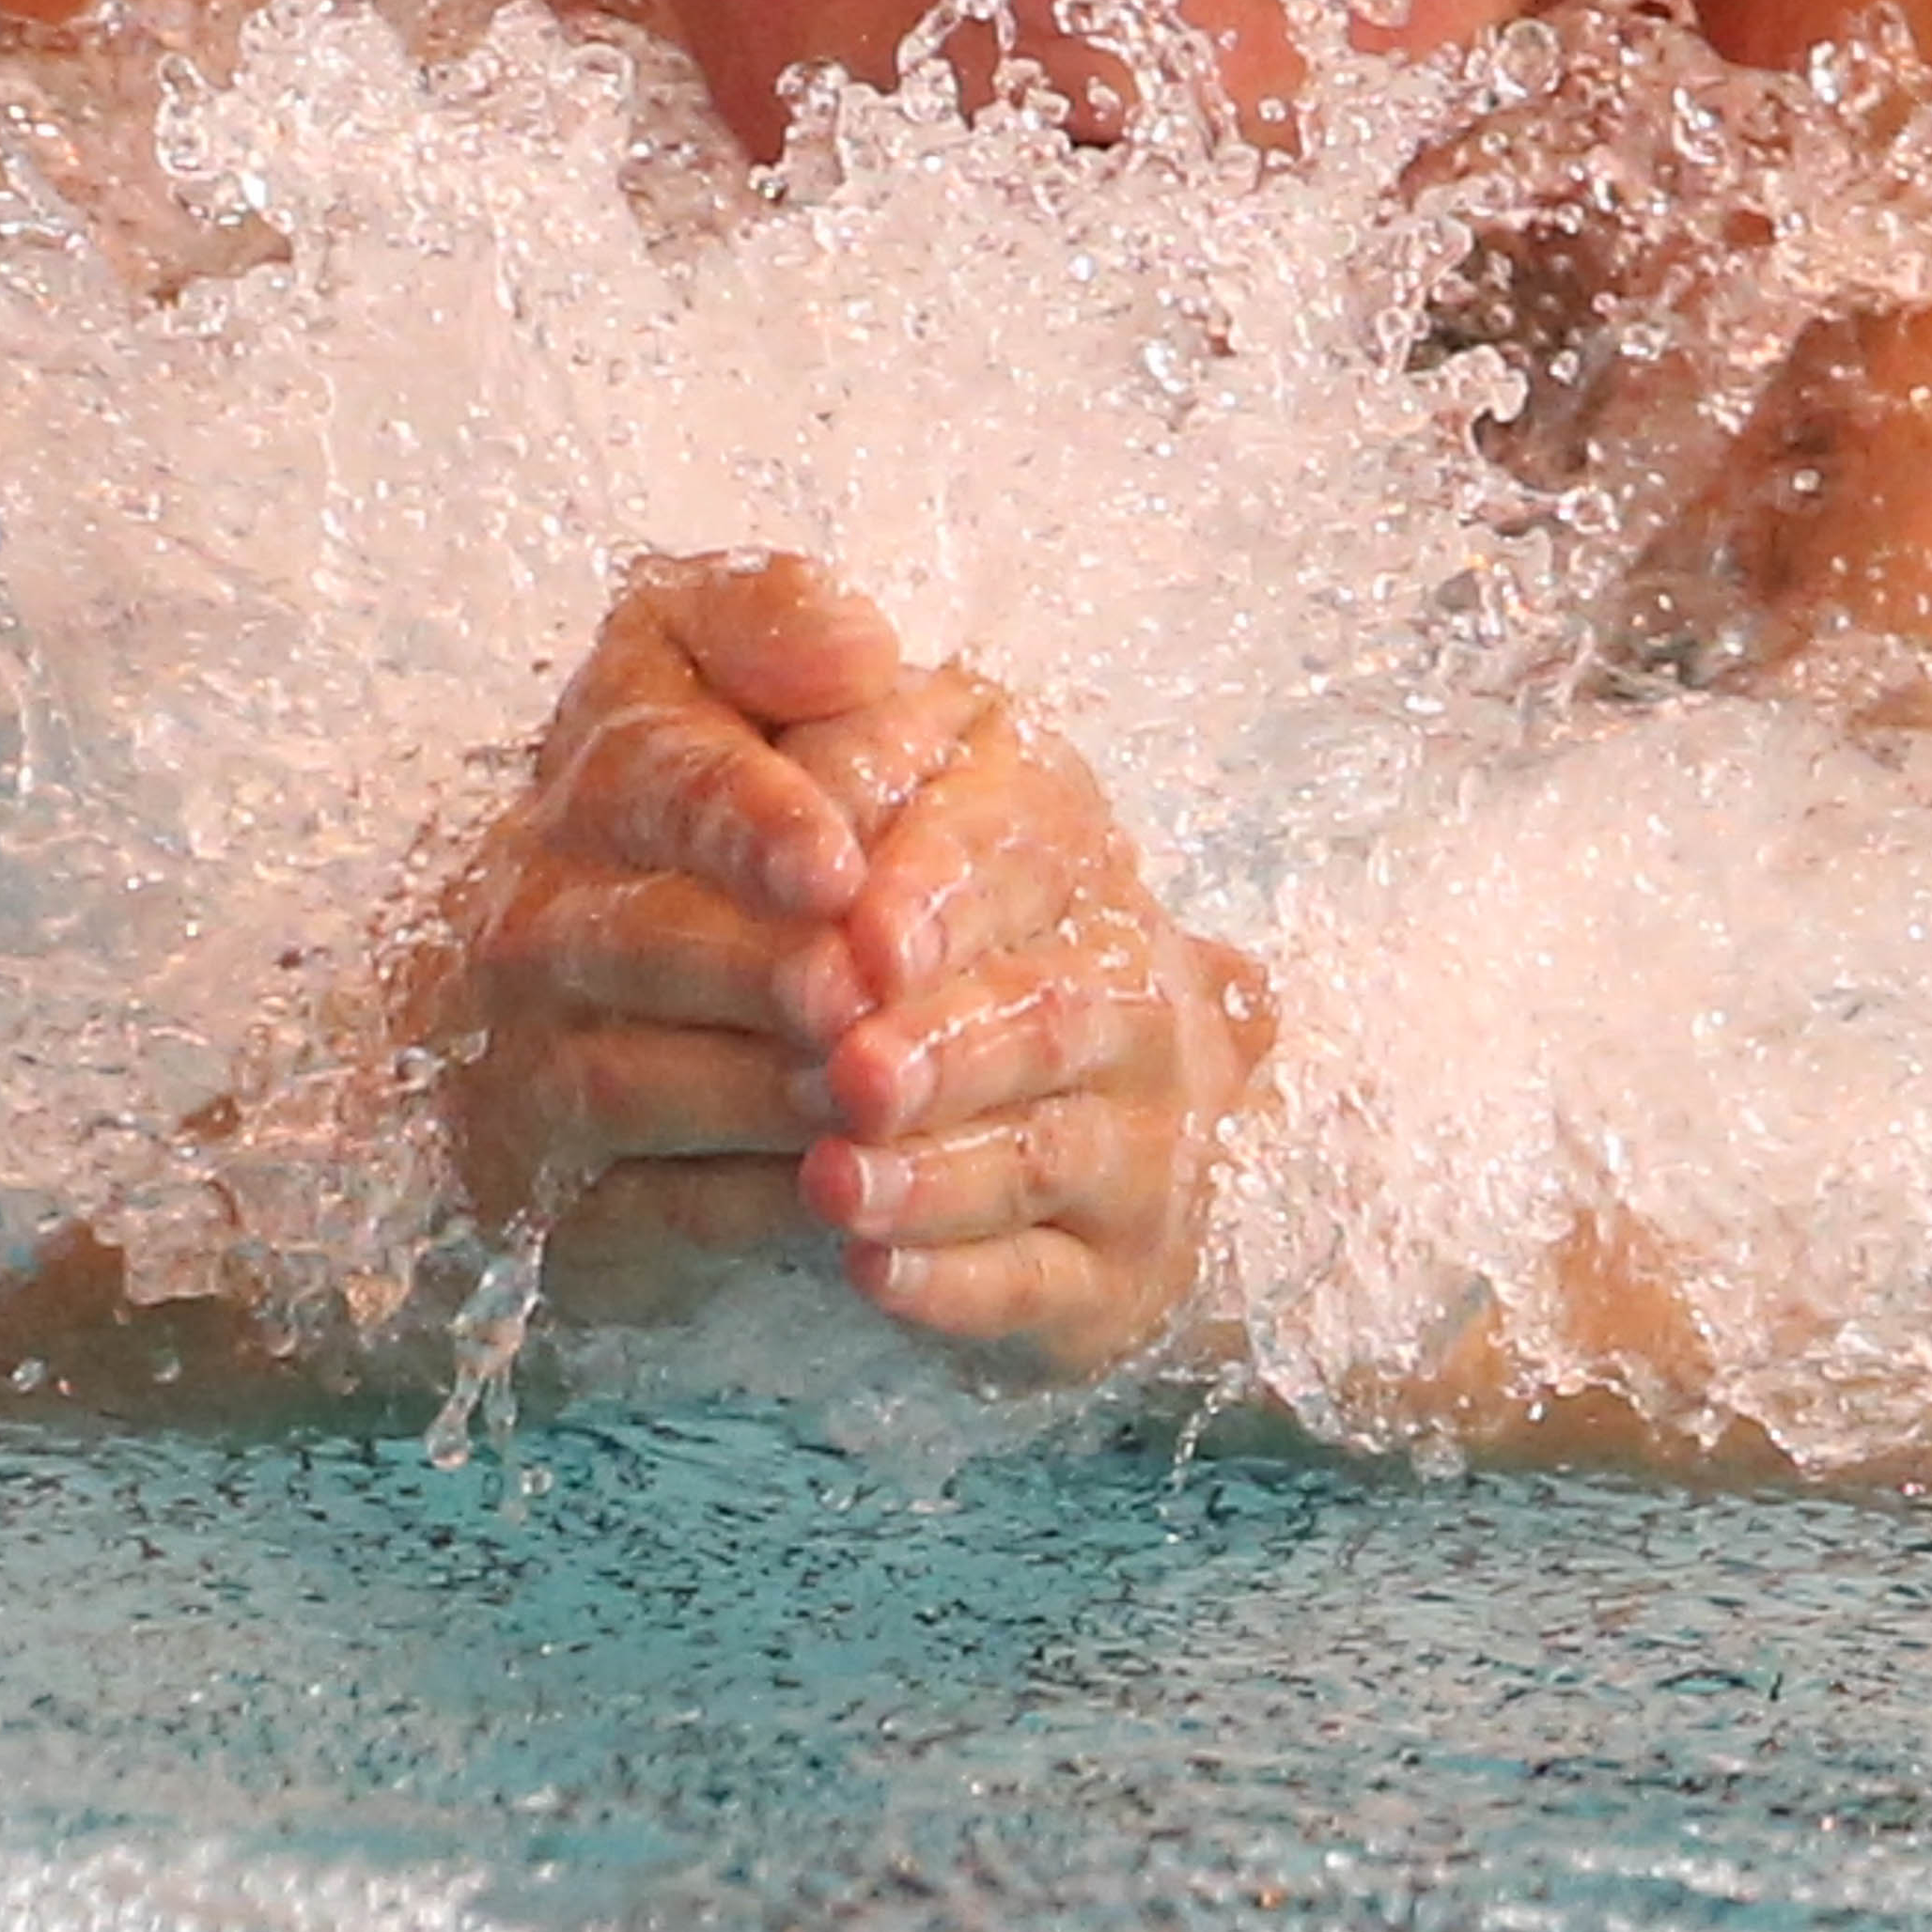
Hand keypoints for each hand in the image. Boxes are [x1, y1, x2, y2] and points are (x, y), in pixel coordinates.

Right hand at [421, 553, 969, 1318]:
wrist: (697, 975)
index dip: (749, 821)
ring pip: (626, 1081)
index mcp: (601, 769)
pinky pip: (640, 1207)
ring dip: (752, 1093)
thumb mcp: (744, 666)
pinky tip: (836, 1186)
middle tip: (858, 991)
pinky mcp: (555, 1190)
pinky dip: (738, 1204)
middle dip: (753, 969)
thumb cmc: (753, 791)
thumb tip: (851, 652)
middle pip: (631, 942)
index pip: (655, 778)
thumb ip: (779, 619)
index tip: (837, 862)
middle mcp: (537, 912)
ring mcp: (530, 1057)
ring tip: (863, 1089)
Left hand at [791, 693, 1271, 1384]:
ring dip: (943, 1171)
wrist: (973, 1076)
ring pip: (1055, 1151)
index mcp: (1055, 829)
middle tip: (846, 1070)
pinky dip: (961, 1281)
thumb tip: (850, 647)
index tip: (854, 924)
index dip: (940, 882)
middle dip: (951, 1042)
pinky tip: (873, 1274)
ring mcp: (1136, 1131)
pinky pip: (1046, 1283)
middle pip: (1063, 1006)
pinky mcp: (1108, 1269)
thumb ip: (796, 662)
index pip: (1030, 835)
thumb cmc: (842, 889)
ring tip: (833, 1183)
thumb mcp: (824, 754)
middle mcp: (1125, 975)